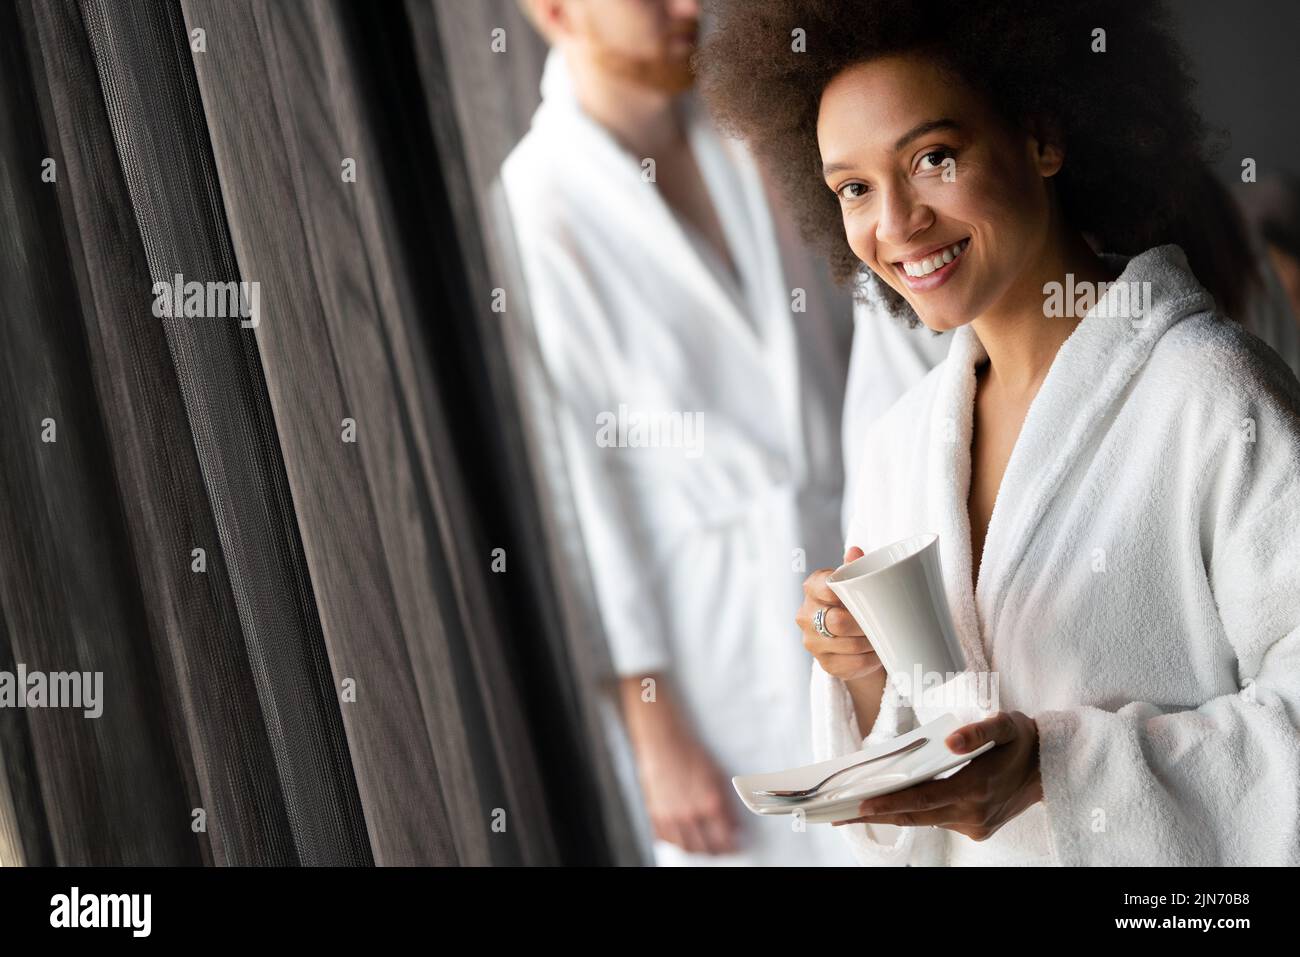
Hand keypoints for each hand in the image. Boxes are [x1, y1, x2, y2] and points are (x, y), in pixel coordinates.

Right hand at [621, 678, 739, 854]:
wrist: (663, 743)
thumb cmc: (689, 754)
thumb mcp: (717, 776)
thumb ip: (728, 804)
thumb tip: (734, 824)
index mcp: (710, 804)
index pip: (726, 838)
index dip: (733, 845)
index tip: (735, 844)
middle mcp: (690, 814)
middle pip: (707, 848)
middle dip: (718, 850)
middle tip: (722, 847)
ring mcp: (671, 817)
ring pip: (686, 847)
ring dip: (698, 849)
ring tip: (703, 845)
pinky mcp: (655, 815)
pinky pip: (666, 839)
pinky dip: (675, 842)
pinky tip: (681, 837)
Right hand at [796, 546, 882, 680]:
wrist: (849, 635)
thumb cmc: (853, 601)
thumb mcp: (855, 581)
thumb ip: (854, 566)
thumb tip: (855, 551)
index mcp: (812, 588)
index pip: (824, 587)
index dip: (842, 592)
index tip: (859, 596)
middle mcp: (806, 615)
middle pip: (837, 622)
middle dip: (863, 624)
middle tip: (880, 622)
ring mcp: (812, 642)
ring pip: (849, 645)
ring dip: (870, 643)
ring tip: (881, 637)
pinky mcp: (824, 664)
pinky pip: (852, 665)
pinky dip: (869, 660)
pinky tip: (876, 654)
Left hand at [832, 711, 1042, 841]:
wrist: (1051, 767)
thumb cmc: (1022, 741)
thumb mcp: (1006, 725)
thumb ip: (978, 731)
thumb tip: (949, 740)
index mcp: (977, 787)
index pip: (923, 798)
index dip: (890, 802)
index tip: (860, 804)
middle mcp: (973, 813)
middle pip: (915, 815)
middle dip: (876, 814)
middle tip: (838, 814)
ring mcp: (975, 824)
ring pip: (924, 820)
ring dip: (891, 814)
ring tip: (856, 809)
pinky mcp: (976, 829)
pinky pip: (937, 820)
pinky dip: (914, 812)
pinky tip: (891, 805)